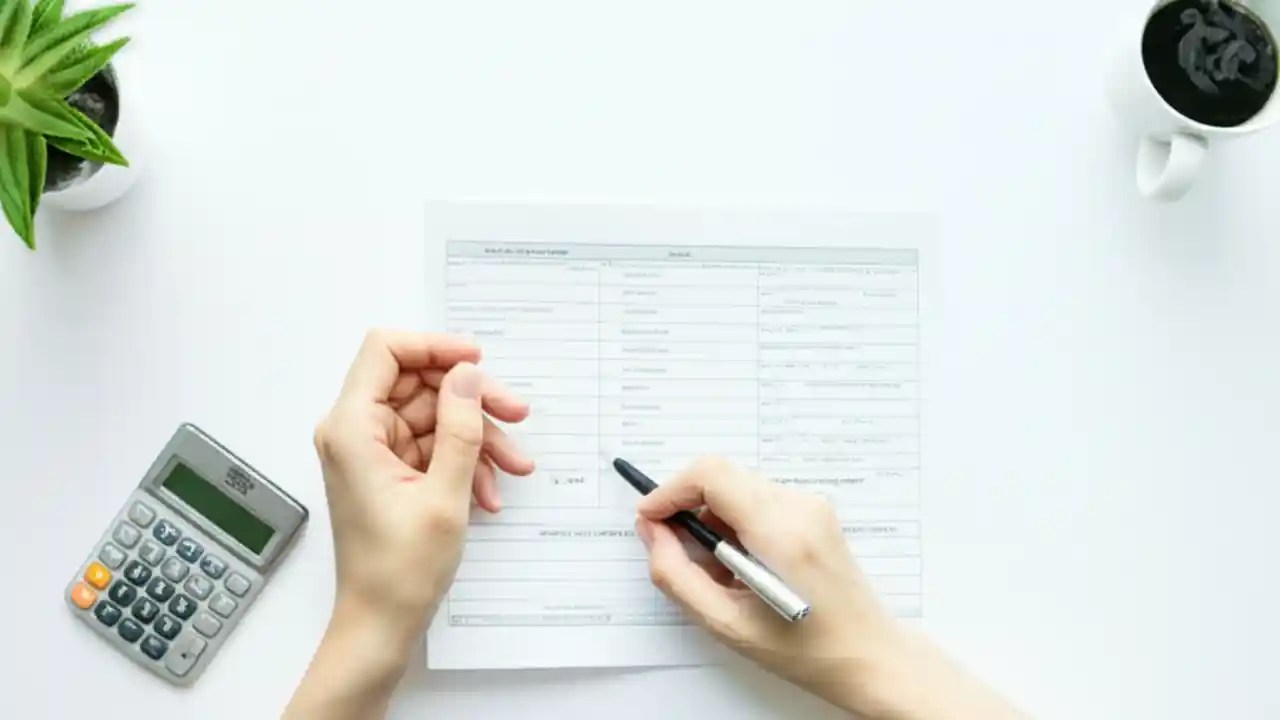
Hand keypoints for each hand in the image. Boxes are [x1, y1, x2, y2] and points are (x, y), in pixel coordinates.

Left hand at [313, 331, 531, 630]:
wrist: (381, 624)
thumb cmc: (398, 572)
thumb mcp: (444, 495)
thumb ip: (460, 428)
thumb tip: (468, 376)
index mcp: (351, 428)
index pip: (385, 350)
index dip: (434, 347)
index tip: (476, 360)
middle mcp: (354, 432)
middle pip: (418, 383)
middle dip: (471, 400)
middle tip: (516, 414)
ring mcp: (372, 451)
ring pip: (434, 416)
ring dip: (477, 437)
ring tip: (515, 466)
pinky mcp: (388, 470)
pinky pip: (433, 446)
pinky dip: (465, 461)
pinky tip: (489, 491)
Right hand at [635, 458, 1022, 719]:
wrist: (869, 655)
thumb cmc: (805, 650)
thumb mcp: (726, 623)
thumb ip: (676, 574)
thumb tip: (652, 532)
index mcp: (780, 532)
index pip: (711, 474)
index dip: (670, 491)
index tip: (651, 519)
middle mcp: (799, 507)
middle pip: (722, 477)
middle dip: (690, 508)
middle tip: (680, 553)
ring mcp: (812, 505)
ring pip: (737, 488)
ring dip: (715, 520)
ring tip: (721, 573)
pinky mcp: (815, 511)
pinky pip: (758, 500)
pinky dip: (738, 525)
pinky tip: (744, 566)